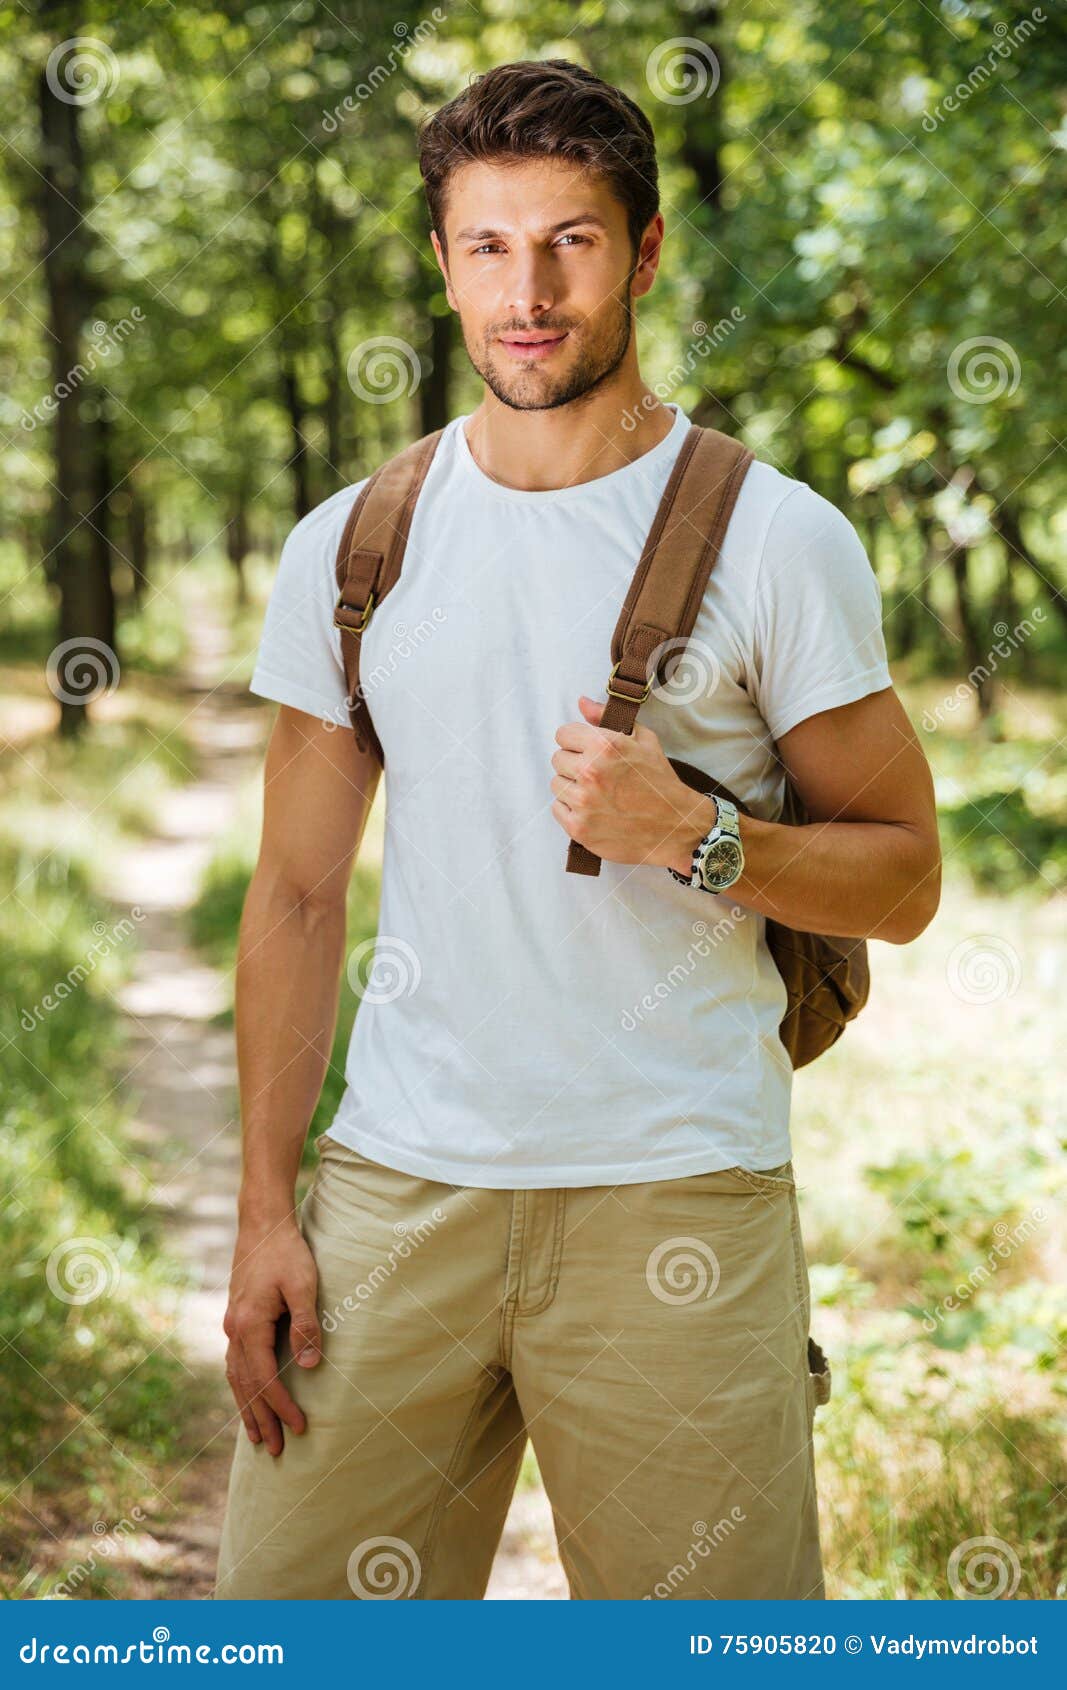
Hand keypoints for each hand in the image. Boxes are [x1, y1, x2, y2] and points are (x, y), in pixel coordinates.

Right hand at [223, 1220, 321, 1456]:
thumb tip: (308, 1368)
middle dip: (261, 1419)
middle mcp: (234, 1330)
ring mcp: (231, 1325)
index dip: (281, 1406)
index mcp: (249, 1325)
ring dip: (248, 1408)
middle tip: (276, 1450)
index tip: (298, 1427)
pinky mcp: (236, 1319)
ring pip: (236, 1377)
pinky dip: (242, 1386)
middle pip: (246, 1386)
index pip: (265, 1379)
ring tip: (258, 1437)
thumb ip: (306, 1325)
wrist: (262, 1224)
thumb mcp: (304, 1285)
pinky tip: (248, 1396)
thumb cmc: (287, 1253)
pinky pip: (235, 1363)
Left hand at [551, 696, 716, 872]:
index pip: (563, 734)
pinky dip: (571, 810)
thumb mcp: (644, 740)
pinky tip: (593, 810)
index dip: (577, 741)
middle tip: (597, 775)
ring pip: (556, 784)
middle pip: (557, 759)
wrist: (674, 826)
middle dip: (574, 764)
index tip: (588, 751)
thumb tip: (581, 703)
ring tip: (597, 793)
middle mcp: (590, 771)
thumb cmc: (659, 782)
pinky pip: (557, 809)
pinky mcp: (578, 827)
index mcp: (604, 745)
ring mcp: (583, 801)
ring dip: (572, 787)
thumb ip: (607, 717)